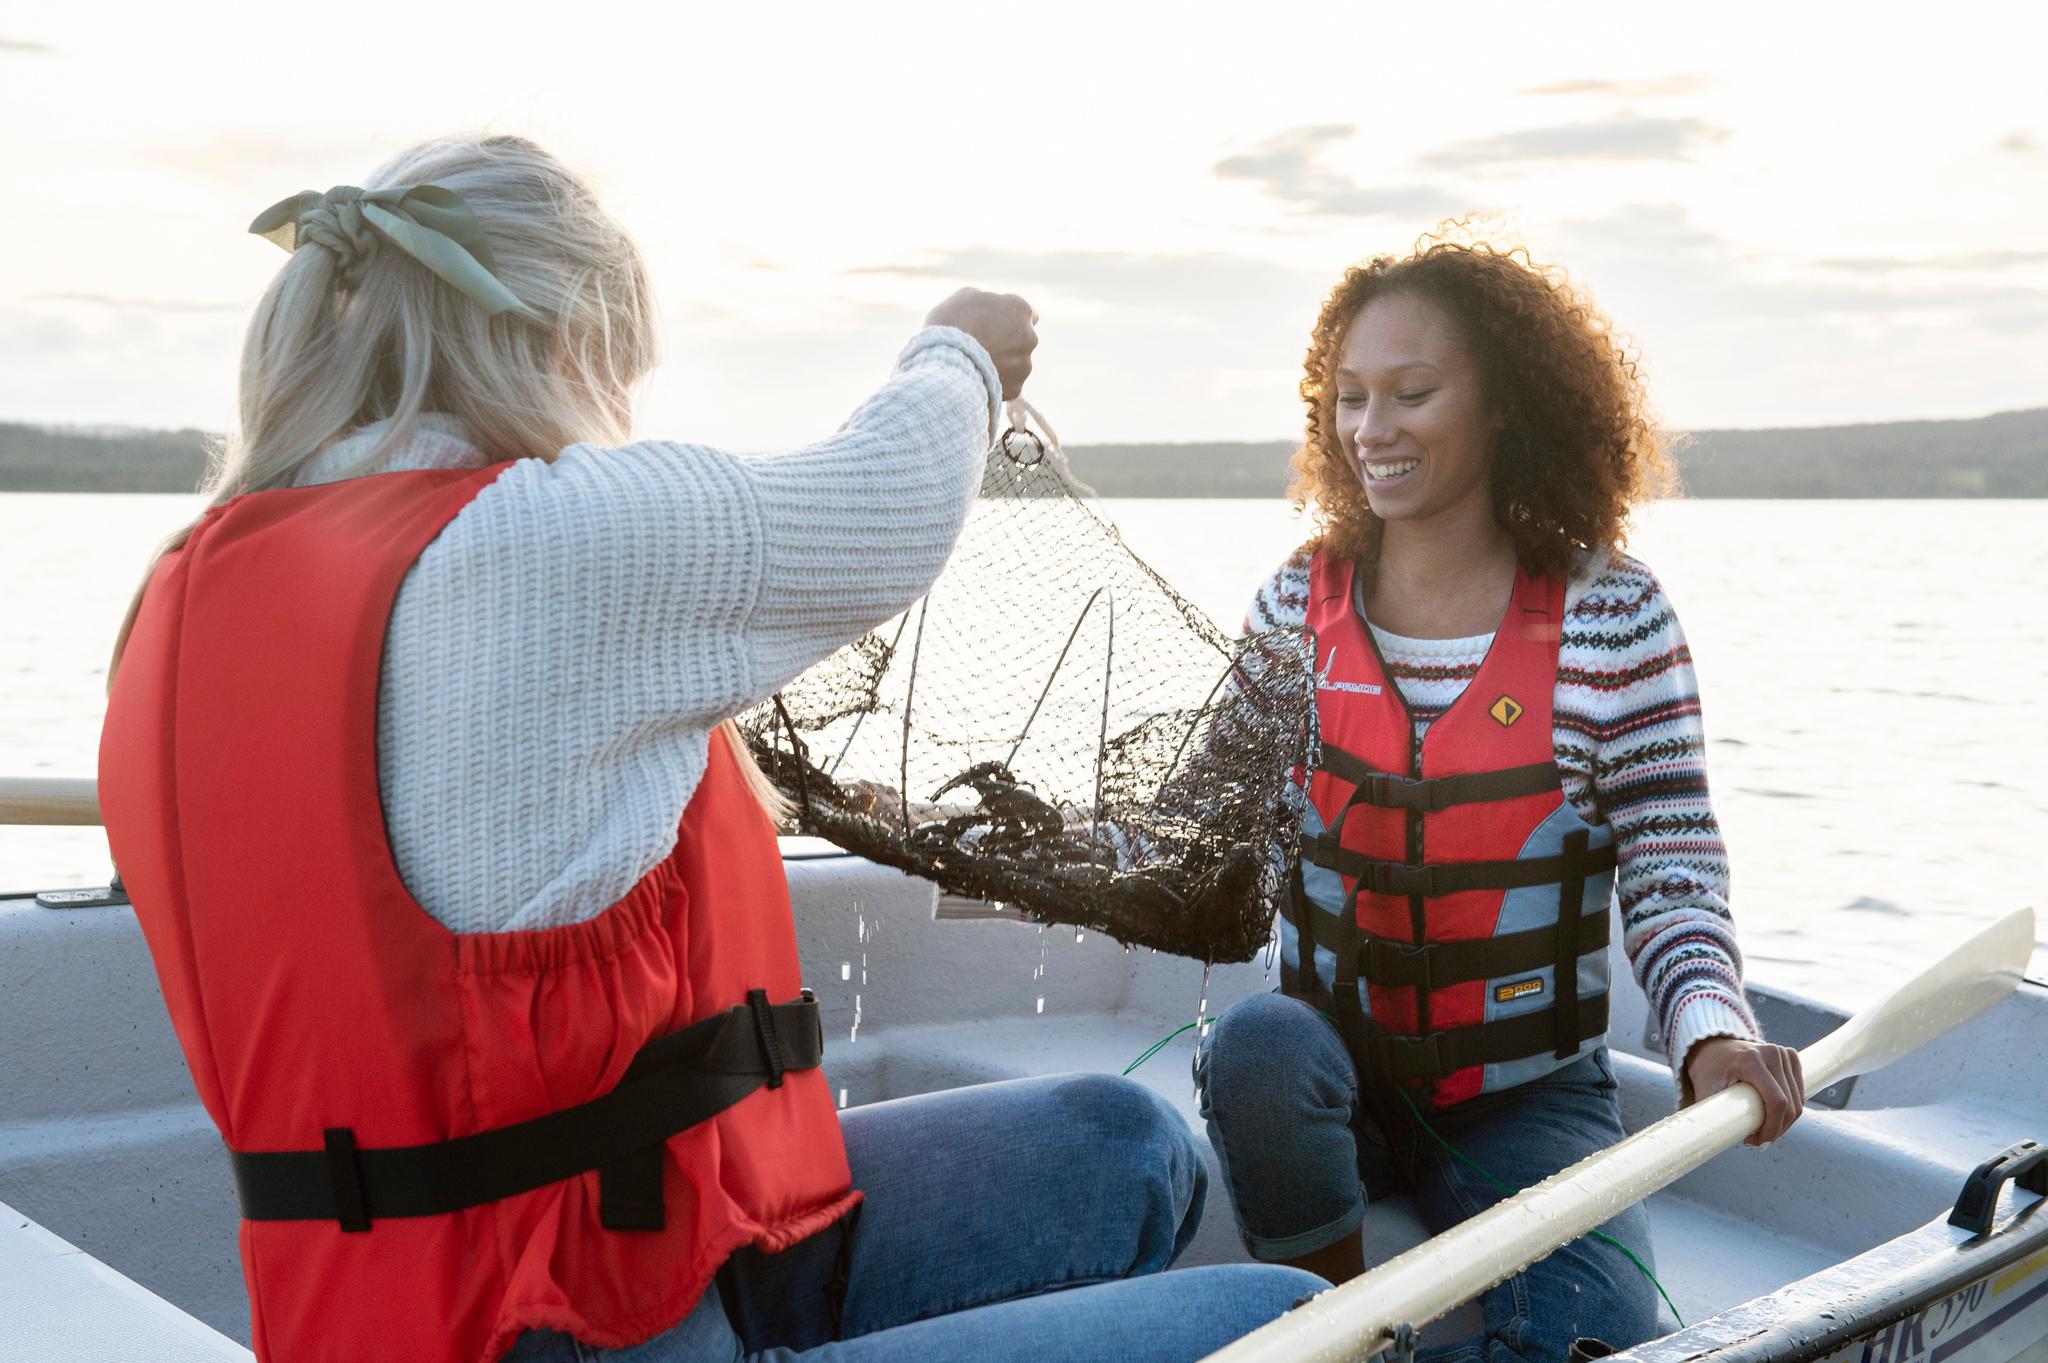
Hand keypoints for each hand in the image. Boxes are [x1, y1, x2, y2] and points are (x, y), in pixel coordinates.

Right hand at [925, 288, 1037, 399]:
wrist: (947, 367)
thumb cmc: (952, 326)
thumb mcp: (963, 298)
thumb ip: (984, 300)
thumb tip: (987, 309)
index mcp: (1020, 309)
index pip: (1026, 313)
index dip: (1008, 318)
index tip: (994, 324)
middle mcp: (1030, 337)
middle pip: (1021, 339)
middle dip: (1005, 342)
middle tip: (980, 347)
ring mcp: (1025, 365)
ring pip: (1015, 363)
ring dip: (1001, 364)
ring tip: (974, 366)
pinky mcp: (1016, 389)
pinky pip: (1007, 384)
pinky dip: (995, 383)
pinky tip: (976, 381)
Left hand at [1682, 1036, 1805, 1144]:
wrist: (1712, 1046)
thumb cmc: (1707, 1070)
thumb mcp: (1704, 1091)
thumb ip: (1710, 1115)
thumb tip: (1710, 1143)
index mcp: (1750, 1060)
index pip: (1777, 1102)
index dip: (1773, 1128)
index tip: (1758, 1142)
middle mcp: (1771, 1053)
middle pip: (1790, 1105)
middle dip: (1777, 1130)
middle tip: (1757, 1142)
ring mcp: (1783, 1053)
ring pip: (1798, 1101)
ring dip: (1784, 1123)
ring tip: (1762, 1130)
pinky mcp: (1791, 1057)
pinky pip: (1799, 1092)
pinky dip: (1790, 1109)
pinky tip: (1772, 1116)